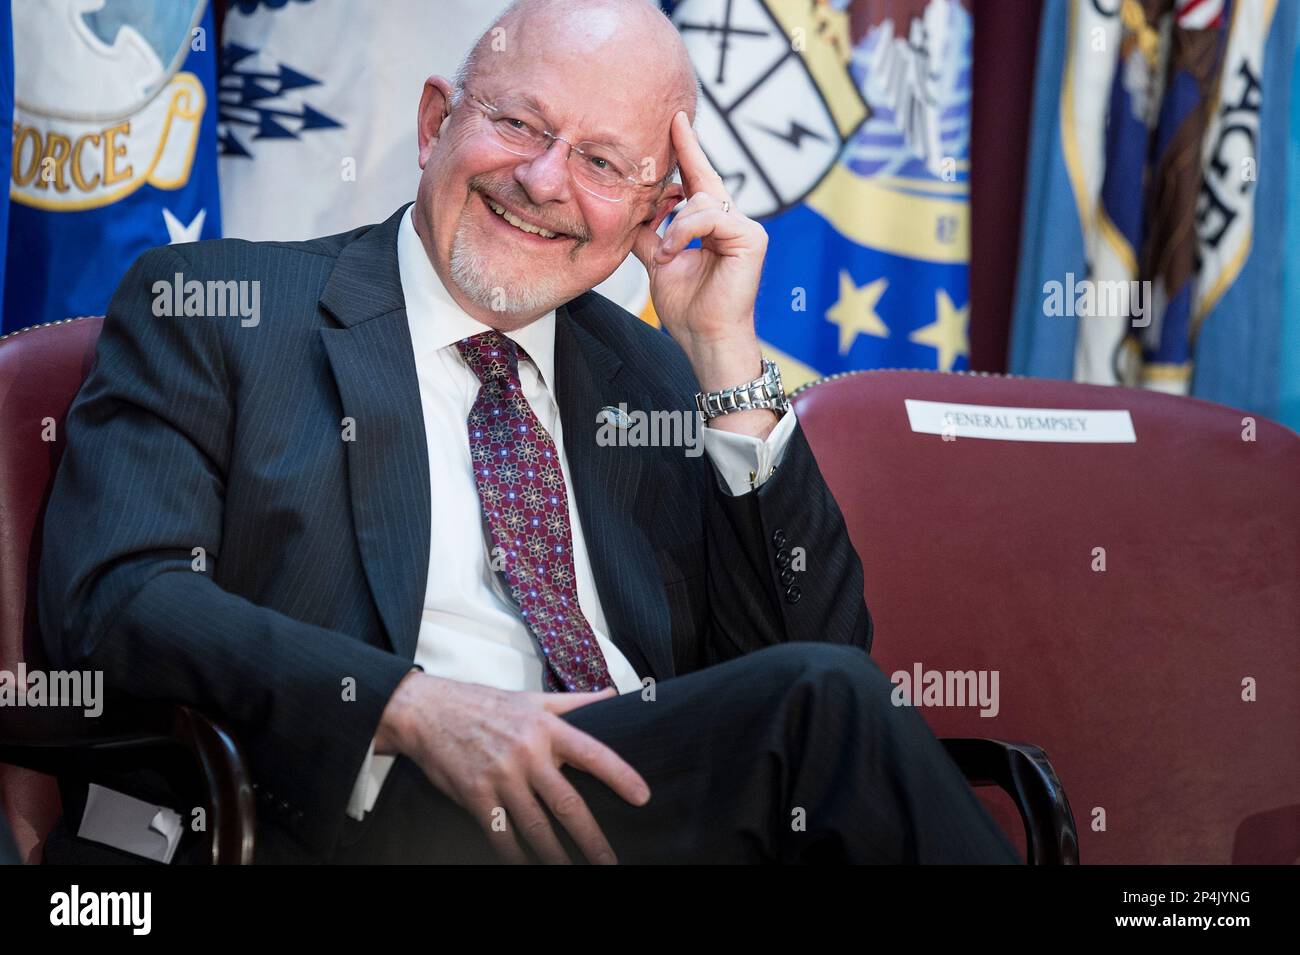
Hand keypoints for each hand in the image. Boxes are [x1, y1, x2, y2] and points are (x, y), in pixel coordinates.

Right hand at [375, 672, 649, 863]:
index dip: (619, 775)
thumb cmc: (484, 704)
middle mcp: (526, 754)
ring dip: (556, 855)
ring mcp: (500, 777)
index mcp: (546, 729)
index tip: (642, 797)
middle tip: (610, 862)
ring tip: (573, 871)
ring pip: (535, 826)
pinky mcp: (475, 796)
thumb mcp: (532, 698)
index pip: (592, 753)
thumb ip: (575, 702)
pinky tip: (526, 865)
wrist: (427, 711)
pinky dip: (514, 856)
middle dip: (591, 838)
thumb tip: (613, 695)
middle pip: (566, 803)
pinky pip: (500, 835)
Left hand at [632, 111, 774, 438]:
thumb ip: (647, 232)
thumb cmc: (686, 306)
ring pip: (700, 201)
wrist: (704, 336)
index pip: (697, 178)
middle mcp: (730, 220)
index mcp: (710, 224)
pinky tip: (676, 253)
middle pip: (700, 181)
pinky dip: (686, 233)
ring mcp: (744, 227)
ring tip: (665, 256)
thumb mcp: (657, 259)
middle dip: (681, 168)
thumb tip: (626, 208)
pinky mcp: (752, 236)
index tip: (676, 118)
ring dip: (674, 228)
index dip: (687, 148)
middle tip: (671, 137)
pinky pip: (710, 216)